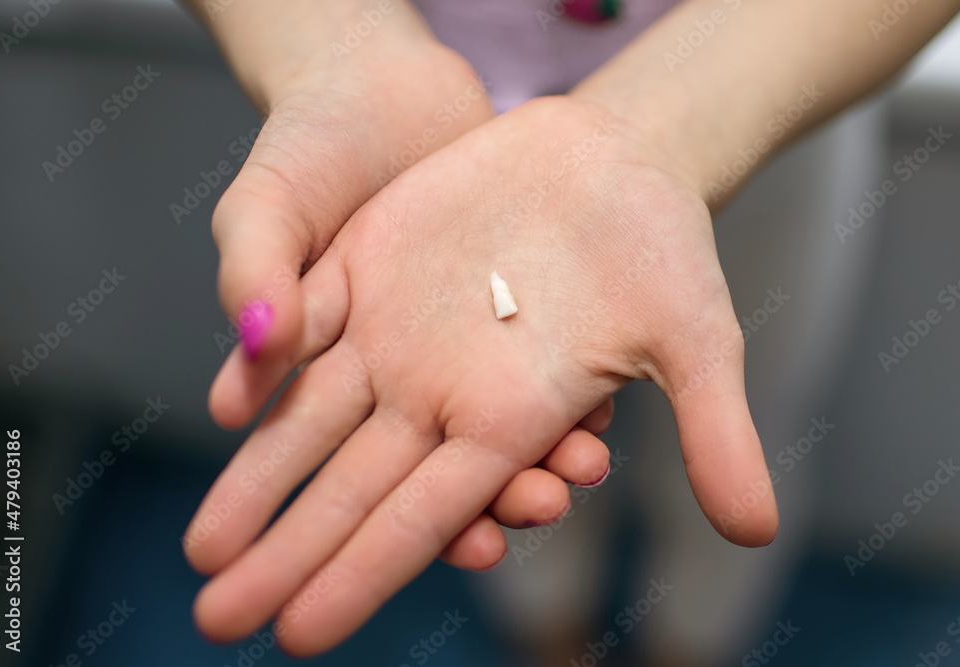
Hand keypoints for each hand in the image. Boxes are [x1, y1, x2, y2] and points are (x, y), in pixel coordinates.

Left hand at [192, 95, 777, 654]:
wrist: (616, 160)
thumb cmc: (664, 253)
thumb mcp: (697, 342)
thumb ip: (715, 434)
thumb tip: (758, 531)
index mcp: (507, 422)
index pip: (421, 516)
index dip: (360, 575)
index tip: (297, 638)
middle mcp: (440, 391)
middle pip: (347, 486)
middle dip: (284, 553)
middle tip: (215, 619)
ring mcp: (399, 331)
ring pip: (310, 415)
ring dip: (254, 477)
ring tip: (200, 546)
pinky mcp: (371, 266)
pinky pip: (307, 317)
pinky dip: (265, 360)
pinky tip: (223, 405)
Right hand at [199, 5, 612, 569]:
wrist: (390, 89)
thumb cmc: (311, 150)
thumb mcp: (269, 200)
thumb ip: (256, 266)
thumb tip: (254, 342)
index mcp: (339, 372)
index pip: (358, 479)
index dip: (359, 545)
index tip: (415, 572)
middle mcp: (408, 376)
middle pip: (445, 470)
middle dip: (481, 515)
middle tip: (515, 526)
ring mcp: (467, 348)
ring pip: (506, 432)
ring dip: (538, 467)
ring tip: (573, 473)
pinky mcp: (515, 311)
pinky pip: (554, 367)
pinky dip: (574, 403)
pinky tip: (597, 423)